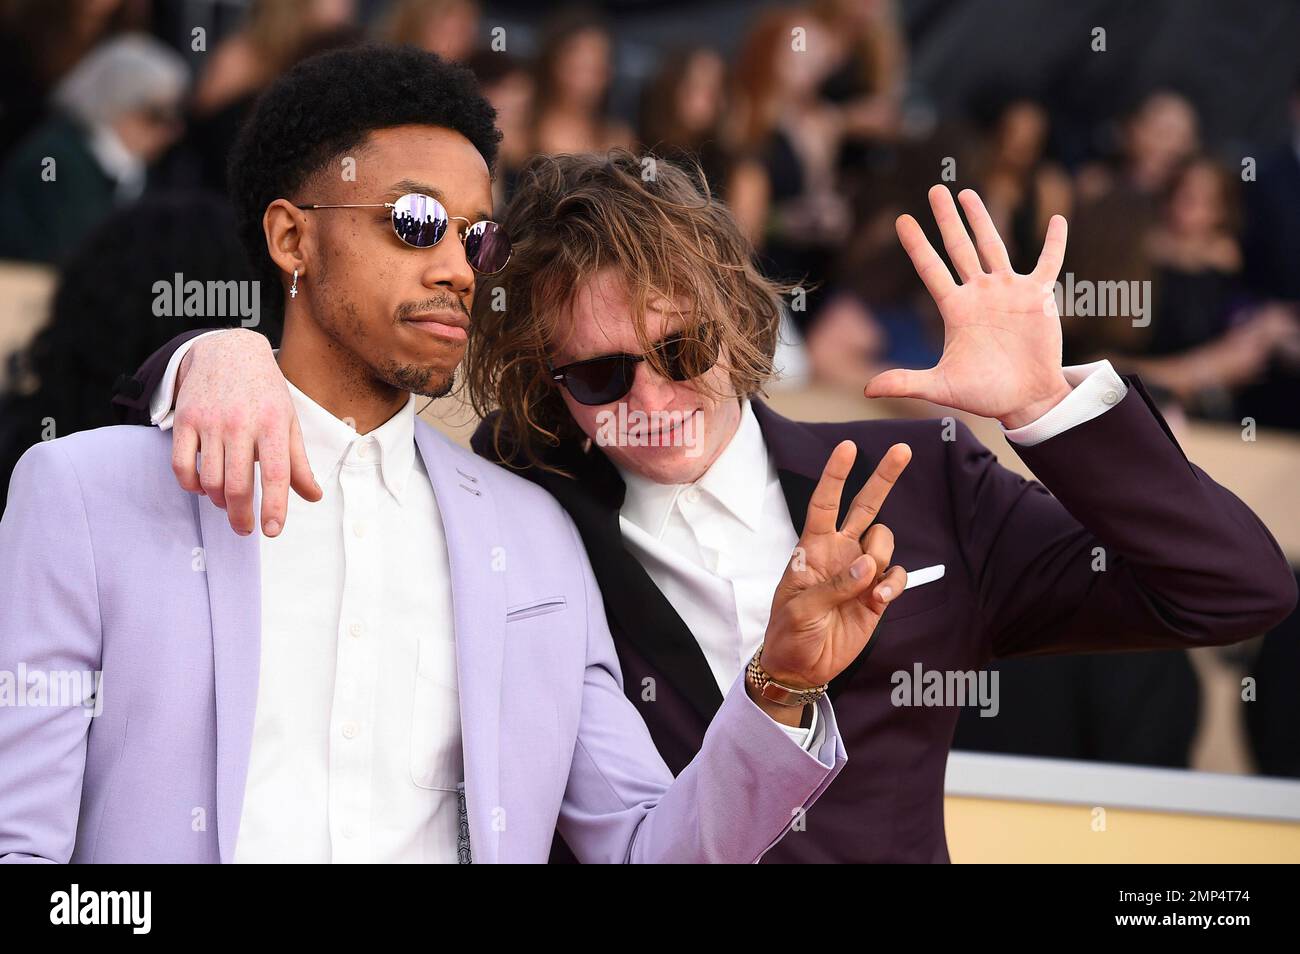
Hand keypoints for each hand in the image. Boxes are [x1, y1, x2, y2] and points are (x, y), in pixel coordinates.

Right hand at [171, 329, 320, 535]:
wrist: (228, 351)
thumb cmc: (265, 393)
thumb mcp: (289, 422)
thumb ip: (298, 462)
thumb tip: (313, 496)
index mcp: (273, 424)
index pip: (276, 474)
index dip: (274, 506)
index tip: (272, 530)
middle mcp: (241, 423)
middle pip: (238, 485)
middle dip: (241, 516)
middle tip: (246, 528)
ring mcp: (210, 422)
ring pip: (209, 480)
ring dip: (219, 501)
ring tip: (229, 503)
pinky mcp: (185, 420)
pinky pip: (181, 465)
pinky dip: (191, 485)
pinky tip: (203, 488)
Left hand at [758, 441, 909, 691]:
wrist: (802, 667)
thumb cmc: (790, 632)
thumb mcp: (800, 609)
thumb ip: (834, 586)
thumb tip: (868, 566)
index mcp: (812, 548)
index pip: (825, 503)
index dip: (836, 475)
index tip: (848, 447)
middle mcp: (840, 552)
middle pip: (865, 506)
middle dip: (883, 477)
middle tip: (902, 449)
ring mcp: (861, 572)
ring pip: (885, 540)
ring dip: (882, 554)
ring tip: (869, 584)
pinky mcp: (878, 594)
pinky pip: (897, 574)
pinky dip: (894, 583)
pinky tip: (881, 599)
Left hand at [865, 185, 1072, 428]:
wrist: (1025, 400)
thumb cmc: (984, 394)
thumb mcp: (942, 386)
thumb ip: (906, 382)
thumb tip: (867, 389)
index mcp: (955, 309)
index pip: (931, 269)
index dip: (917, 245)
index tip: (902, 220)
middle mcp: (979, 294)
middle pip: (959, 248)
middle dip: (947, 219)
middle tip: (935, 190)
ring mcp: (1008, 292)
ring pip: (994, 246)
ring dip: (983, 219)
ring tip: (968, 193)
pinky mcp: (1038, 297)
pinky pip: (1048, 263)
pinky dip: (1054, 243)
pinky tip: (1056, 221)